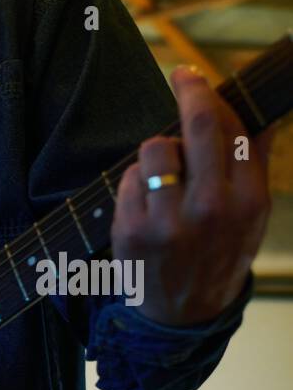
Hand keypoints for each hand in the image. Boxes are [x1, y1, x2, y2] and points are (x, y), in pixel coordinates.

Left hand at [112, 66, 272, 326]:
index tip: (194, 74)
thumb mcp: (251, 214)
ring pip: (156, 148)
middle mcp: (211, 209)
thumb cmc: (219, 252)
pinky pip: (127, 179)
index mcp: (248, 200)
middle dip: (189, 91)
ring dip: (157, 153)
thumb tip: (263, 110)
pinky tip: (144, 204)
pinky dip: (133, 183)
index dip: (211, 94)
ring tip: (163, 177)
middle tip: (181, 76)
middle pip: (199, 126)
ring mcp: (169, 222)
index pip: (232, 129)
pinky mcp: (132, 232)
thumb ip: (254, 162)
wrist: (185, 314)